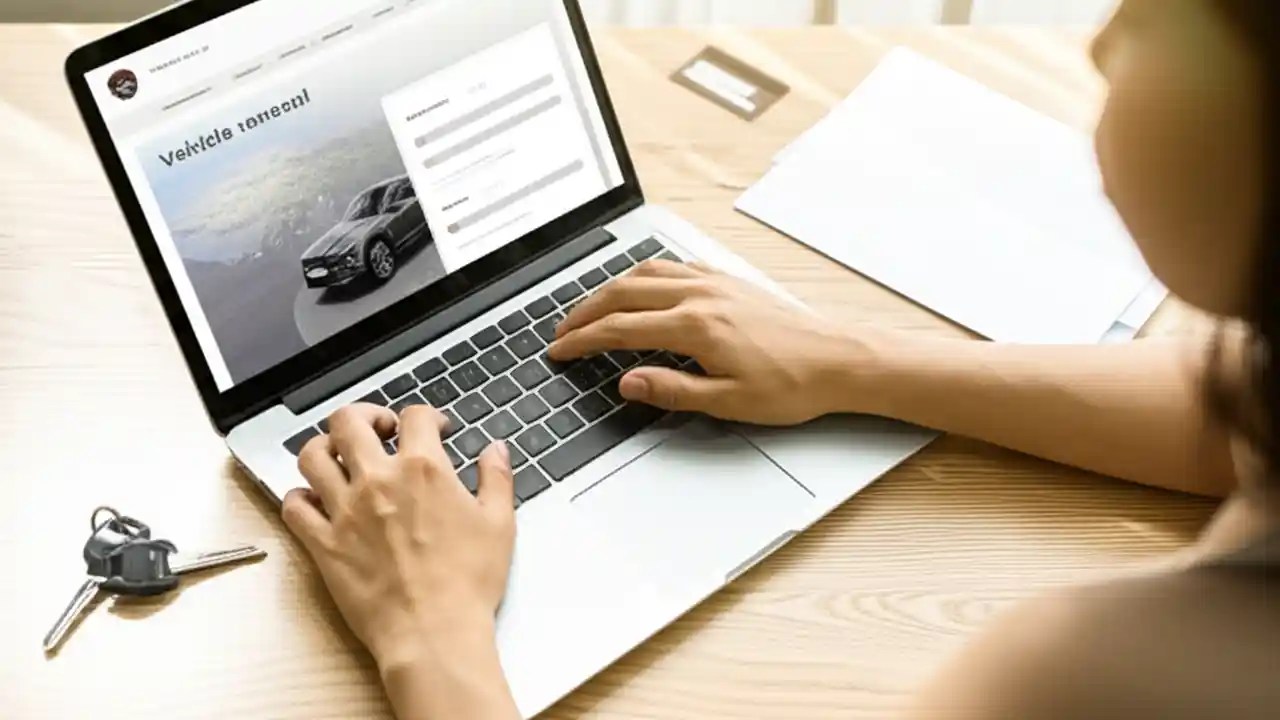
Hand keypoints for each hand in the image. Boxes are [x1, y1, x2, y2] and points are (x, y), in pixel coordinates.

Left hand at [281, 403, 515, 668]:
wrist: (433, 632)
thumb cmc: (468, 583)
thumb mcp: (499, 524)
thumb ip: (496, 478)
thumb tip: (496, 449)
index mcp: (423, 469)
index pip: (414, 416)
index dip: (426, 416)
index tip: (434, 429)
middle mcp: (377, 480)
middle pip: (349, 421)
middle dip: (364, 415)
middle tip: (379, 429)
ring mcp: (344, 511)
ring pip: (312, 455)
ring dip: (325, 447)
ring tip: (340, 456)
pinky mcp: (323, 544)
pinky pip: (294, 506)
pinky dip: (300, 497)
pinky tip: (316, 500)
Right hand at [549, 260, 869, 425]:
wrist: (839, 359)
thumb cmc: (792, 384)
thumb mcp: (728, 402)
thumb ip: (671, 390)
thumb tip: (627, 382)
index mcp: (694, 327)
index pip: (619, 328)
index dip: (582, 340)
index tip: (559, 350)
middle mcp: (700, 295)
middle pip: (623, 292)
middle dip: (584, 310)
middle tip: (561, 329)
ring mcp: (715, 283)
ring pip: (646, 272)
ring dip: (610, 288)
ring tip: (591, 307)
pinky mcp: (729, 281)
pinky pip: (674, 267)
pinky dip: (645, 274)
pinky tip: (642, 286)